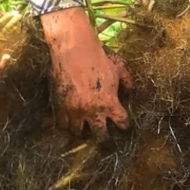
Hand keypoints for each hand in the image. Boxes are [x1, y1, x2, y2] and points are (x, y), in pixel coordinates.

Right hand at [41, 6, 131, 137]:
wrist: (73, 49)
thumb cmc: (98, 56)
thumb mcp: (119, 66)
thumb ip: (127, 81)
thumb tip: (130, 91)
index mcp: (110, 103)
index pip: (122, 123)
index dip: (124, 125)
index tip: (123, 125)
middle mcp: (92, 111)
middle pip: (100, 137)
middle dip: (103, 139)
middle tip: (103, 138)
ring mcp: (74, 110)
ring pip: (77, 132)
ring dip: (82, 131)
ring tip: (83, 127)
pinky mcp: (59, 105)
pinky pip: (60, 123)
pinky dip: (63, 124)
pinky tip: (65, 121)